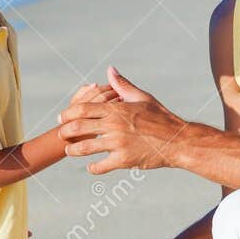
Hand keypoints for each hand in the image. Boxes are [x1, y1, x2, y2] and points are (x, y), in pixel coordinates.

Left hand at [57, 66, 186, 174]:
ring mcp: (118, 143)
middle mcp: (114, 125)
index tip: (62, 117)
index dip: (68, 113)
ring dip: (74, 150)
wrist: (177, 141)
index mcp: (116, 109)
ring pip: (86, 148)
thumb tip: (110, 70)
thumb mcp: (142, 97)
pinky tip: (91, 167)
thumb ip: (122, 85)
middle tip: (61, 134)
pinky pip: (101, 166)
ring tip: (69, 150)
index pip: (83, 108)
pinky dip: (93, 168)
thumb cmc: (161, 117)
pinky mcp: (124, 160)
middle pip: (79, 127)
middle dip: (66, 131)